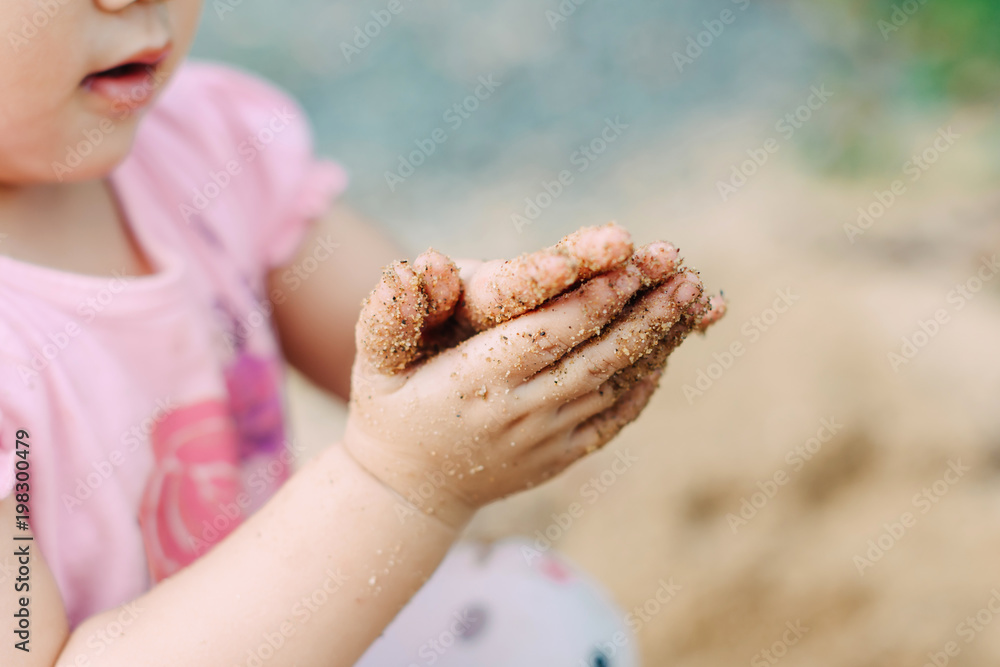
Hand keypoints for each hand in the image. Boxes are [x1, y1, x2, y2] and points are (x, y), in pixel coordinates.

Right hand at [344, 225, 723, 528]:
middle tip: (685, 274)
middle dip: (645, 312)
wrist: (406, 493)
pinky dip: (644, 386)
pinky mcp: (560, 456)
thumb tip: (423, 260)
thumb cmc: (389, 411)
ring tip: (694, 301)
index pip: (548, 333)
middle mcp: (519, 411)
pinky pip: (613, 419)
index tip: (633, 262)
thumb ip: (390, 313)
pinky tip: (667, 353)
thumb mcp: (374, 363)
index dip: (594, 297)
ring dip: (657, 342)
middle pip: (597, 356)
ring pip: (614, 384)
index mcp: (477, 381)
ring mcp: (545, 439)